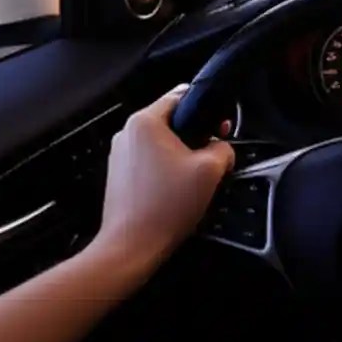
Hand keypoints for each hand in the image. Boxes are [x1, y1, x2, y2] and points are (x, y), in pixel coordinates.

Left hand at [95, 85, 234, 262]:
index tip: (220, 127)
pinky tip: (176, 192)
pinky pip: (150, 163)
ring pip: (161, 144)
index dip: (207, 108)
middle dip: (195, 137)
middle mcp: (127, 133)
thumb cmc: (165, 206)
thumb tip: (222, 148)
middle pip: (171, 122)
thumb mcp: (209, 171)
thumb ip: (223, 149)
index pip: (181, 95)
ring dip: (181, 157)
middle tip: (211, 159)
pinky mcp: (119, 176)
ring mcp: (119, 156)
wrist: (132, 246)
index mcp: (145, 122)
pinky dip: (166, 172)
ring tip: (193, 181)